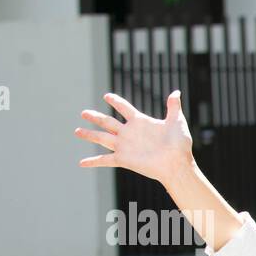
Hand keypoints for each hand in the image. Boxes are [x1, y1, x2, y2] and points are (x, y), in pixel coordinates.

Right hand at [75, 90, 193, 183]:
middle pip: (108, 122)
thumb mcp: (176, 122)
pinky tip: (81, 163)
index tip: (107, 96)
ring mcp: (125, 146)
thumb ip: (173, 106)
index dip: (116, 101)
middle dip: (95, 117)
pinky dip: (92, 162)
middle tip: (84, 113)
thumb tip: (176, 91)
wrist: (177, 164)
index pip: (125, 108)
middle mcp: (130, 133)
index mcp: (140, 122)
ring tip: (77, 131)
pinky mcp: (123, 159)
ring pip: (102, 138)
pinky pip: (105, 160)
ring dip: (89, 134)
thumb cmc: (179, 145)